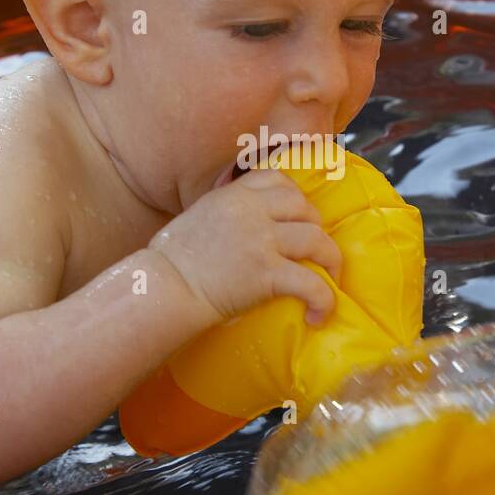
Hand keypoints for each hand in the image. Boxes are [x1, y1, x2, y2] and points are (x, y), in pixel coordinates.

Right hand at [148, 168, 341, 326]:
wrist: (164, 288)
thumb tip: (239, 226)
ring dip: (330, 259)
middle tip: (315, 249)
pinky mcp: (267, 274)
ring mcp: (261, 241)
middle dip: (316, 226)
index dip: (295, 196)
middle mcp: (251, 211)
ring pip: (317, 239)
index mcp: (233, 195)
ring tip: (330, 278)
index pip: (276, 179)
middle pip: (304, 206)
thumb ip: (223, 213)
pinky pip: (312, 283)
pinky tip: (317, 315)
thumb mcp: (197, 217)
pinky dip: (323, 300)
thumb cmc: (170, 261)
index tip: (297, 216)